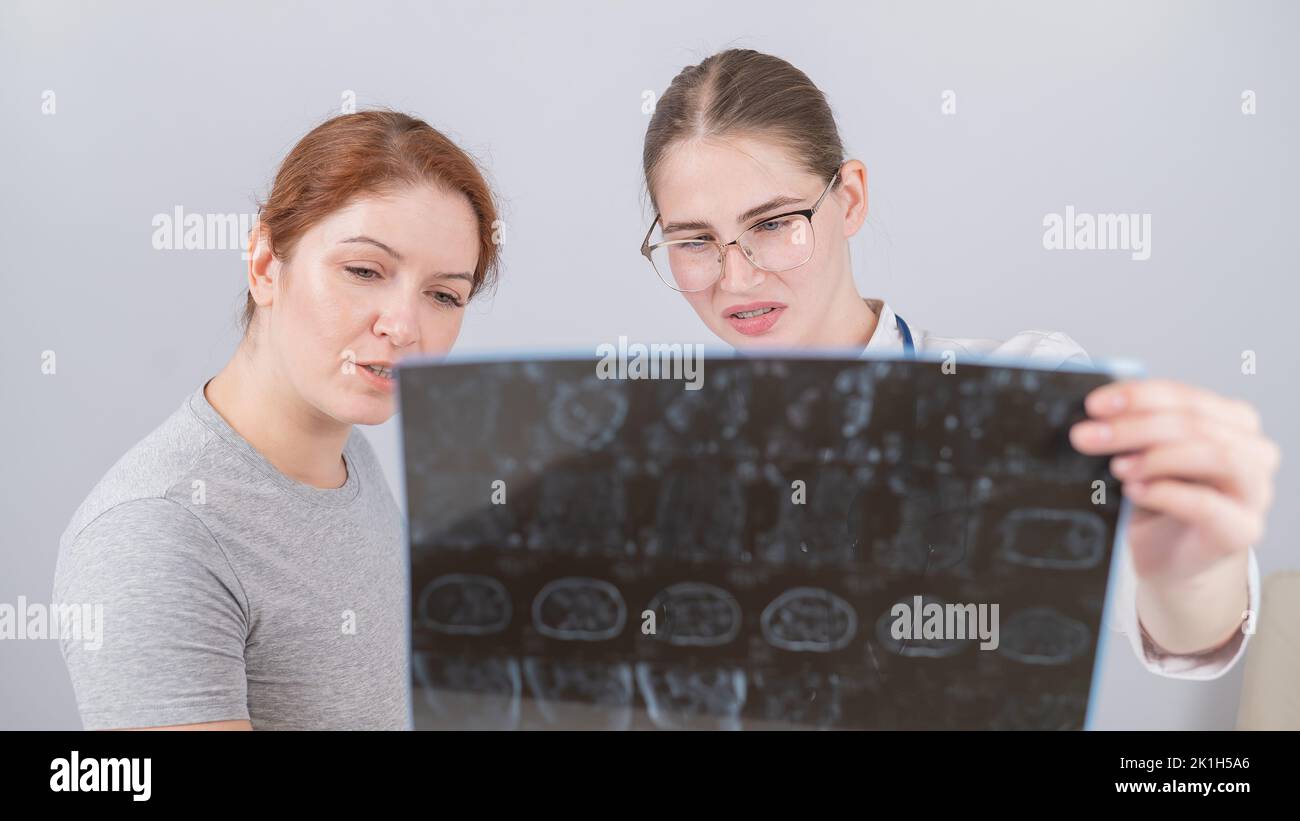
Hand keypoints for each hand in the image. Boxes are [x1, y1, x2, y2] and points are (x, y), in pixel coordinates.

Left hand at [1069, 379, 1279, 652]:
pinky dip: (1164, 493)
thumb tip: (1096, 414)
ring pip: (1212, 455)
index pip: (1186, 397)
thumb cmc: (1157, 503)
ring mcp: (1254, 491)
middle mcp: (1252, 451)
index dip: (1138, 396)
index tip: (1094, 404)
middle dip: (1134, 427)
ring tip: (1117, 467)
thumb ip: (1131, 432)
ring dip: (1156, 457)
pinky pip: (1206, 504)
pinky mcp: (1242, 528)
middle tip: (1087, 436)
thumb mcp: (1142, 457)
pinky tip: (1134, 491)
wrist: (1168, 559)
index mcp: (1231, 421)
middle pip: (1196, 424)